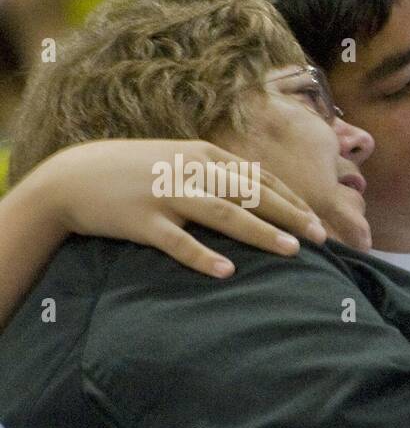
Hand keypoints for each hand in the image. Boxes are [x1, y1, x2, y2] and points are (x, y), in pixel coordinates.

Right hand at [26, 139, 327, 276]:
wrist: (71, 177)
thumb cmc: (135, 172)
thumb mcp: (181, 162)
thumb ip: (219, 174)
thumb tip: (263, 192)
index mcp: (203, 155)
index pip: (259, 179)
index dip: (292, 200)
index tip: (318, 220)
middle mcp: (190, 170)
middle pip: (251, 195)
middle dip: (290, 215)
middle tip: (320, 238)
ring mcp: (165, 194)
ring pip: (223, 214)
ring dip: (260, 232)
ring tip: (291, 251)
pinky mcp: (141, 220)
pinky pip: (176, 242)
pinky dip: (202, 256)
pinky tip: (227, 273)